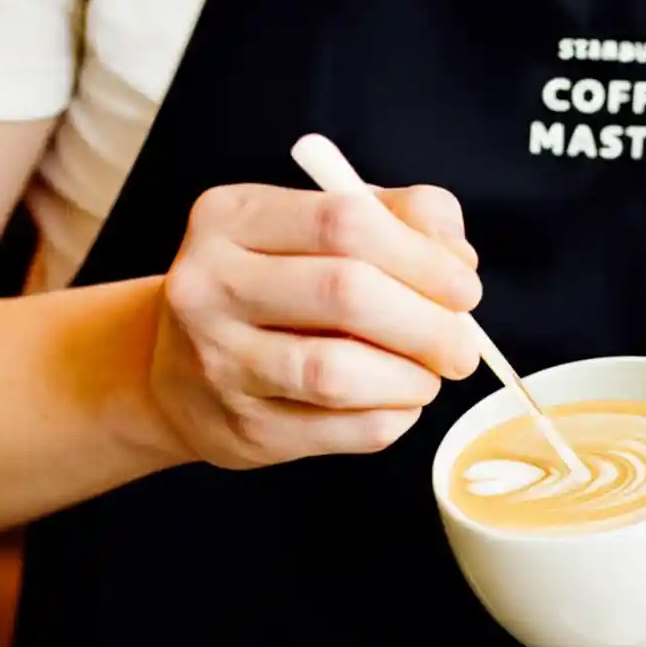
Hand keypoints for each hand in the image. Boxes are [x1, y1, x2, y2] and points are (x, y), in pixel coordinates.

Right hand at [151, 183, 481, 469]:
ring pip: (340, 372)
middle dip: (428, 323)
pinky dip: (392, 417)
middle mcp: (211, 285)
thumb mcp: (320, 228)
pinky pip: (343, 429)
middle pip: (347, 293)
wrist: (180, 374)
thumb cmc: (274, 288)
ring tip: (430, 375)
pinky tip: (396, 403)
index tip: (465, 287)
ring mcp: (219, 362)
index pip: (345, 221)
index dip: (422, 256)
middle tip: (463, 345)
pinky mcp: (244, 428)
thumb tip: (458, 258)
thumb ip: (400, 218)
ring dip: (411, 378)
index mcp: (232, 217)